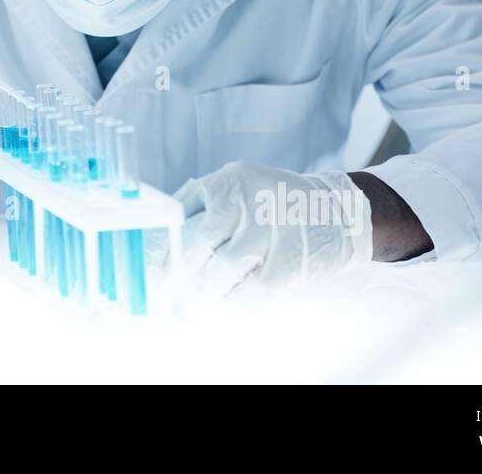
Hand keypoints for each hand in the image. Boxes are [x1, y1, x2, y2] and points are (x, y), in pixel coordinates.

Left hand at [174, 162, 372, 295]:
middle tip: (166, 285)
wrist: (336, 211)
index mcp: (230, 183)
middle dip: (176, 269)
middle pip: (197, 243)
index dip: (158, 243)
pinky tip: (230, 294)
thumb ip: (199, 206)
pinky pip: (249, 292)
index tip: (145, 263)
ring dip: (202, 287)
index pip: (180, 213)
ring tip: (198, 291)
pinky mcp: (290, 264)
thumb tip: (156, 240)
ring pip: (220, 271)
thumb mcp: (236, 186)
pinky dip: (233, 298)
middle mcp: (250, 203)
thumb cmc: (272, 203)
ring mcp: (272, 233)